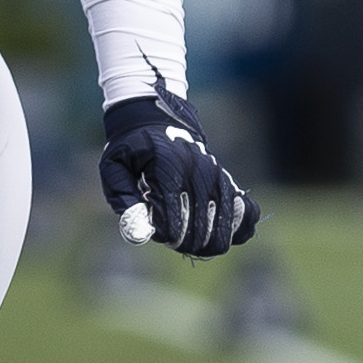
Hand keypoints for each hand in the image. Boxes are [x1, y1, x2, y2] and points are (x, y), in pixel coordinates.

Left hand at [98, 89, 253, 258]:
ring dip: (207, 242)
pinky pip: (248, 212)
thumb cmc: (132, 149)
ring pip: (225, 226)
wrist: (156, 120)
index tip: (155, 231)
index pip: (175, 221)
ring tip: (190, 239)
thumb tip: (140, 234)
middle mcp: (199, 173)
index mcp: (170, 170)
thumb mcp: (114, 169)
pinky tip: (222, 233)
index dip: (165, 236)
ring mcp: (218, 177)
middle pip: (202, 228)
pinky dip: (239, 228)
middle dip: (185, 242)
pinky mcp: (229, 181)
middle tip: (171, 238)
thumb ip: (124, 201)